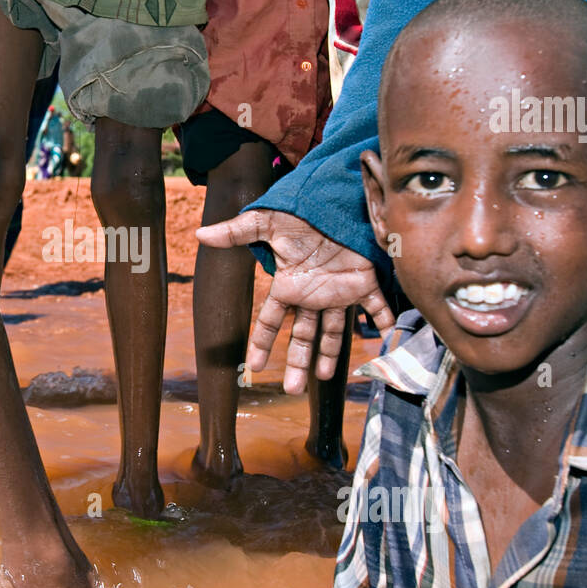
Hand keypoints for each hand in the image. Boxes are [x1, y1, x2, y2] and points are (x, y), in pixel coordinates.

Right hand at [197, 210, 395, 392]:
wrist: (334, 198)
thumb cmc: (300, 213)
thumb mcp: (267, 223)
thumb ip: (238, 232)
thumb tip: (200, 234)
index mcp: (289, 285)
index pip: (270, 320)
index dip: (262, 343)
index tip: (254, 367)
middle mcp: (313, 294)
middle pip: (302, 335)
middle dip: (298, 362)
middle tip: (293, 389)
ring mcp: (339, 291)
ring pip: (334, 331)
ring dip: (330, 354)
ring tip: (324, 378)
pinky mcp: (365, 282)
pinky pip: (376, 308)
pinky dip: (384, 323)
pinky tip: (386, 341)